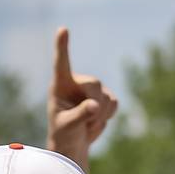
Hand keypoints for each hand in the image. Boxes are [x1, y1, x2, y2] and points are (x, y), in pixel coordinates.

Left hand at [46, 28, 118, 169]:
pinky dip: (109, 114)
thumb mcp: (67, 126)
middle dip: (94, 101)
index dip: (63, 46)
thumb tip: (96, 105)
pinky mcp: (105, 98)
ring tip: (88, 123)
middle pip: (94, 83)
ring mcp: (92, 90)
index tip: (63, 29)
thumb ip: (80, 115)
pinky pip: (115, 103)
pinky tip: (97, 120)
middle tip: (87, 119)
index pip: (61, 63)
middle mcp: (75, 83)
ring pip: (107, 95)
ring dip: (101, 114)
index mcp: (59, 85)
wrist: (73, 144)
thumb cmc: (63, 134)